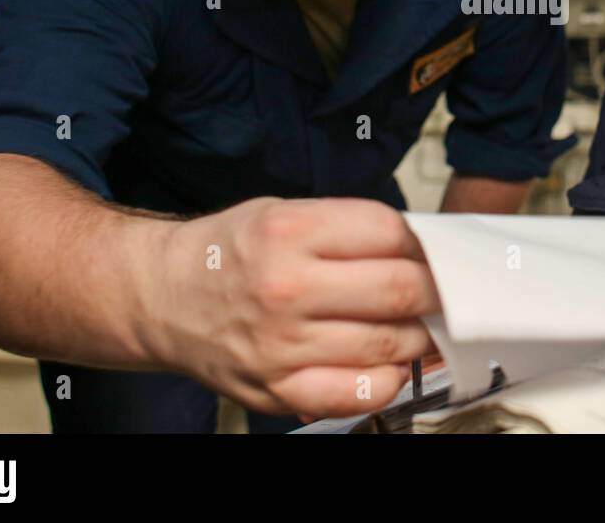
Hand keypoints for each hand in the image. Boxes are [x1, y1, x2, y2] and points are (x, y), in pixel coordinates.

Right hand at [143, 196, 439, 418]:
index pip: (391, 234)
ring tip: (420, 323)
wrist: (163, 297)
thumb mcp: (285, 210)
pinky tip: (388, 361)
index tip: (432, 251)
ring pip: (389, 344)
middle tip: (442, 289)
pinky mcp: (279, 390)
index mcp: (290, 231)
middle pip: (400, 290)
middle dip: (435, 290)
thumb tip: (422, 248)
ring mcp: (283, 346)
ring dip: (420, 335)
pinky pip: (359, 394)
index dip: (424, 243)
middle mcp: (287, 289)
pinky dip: (389, 379)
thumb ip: (350, 226)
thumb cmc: (230, 251)